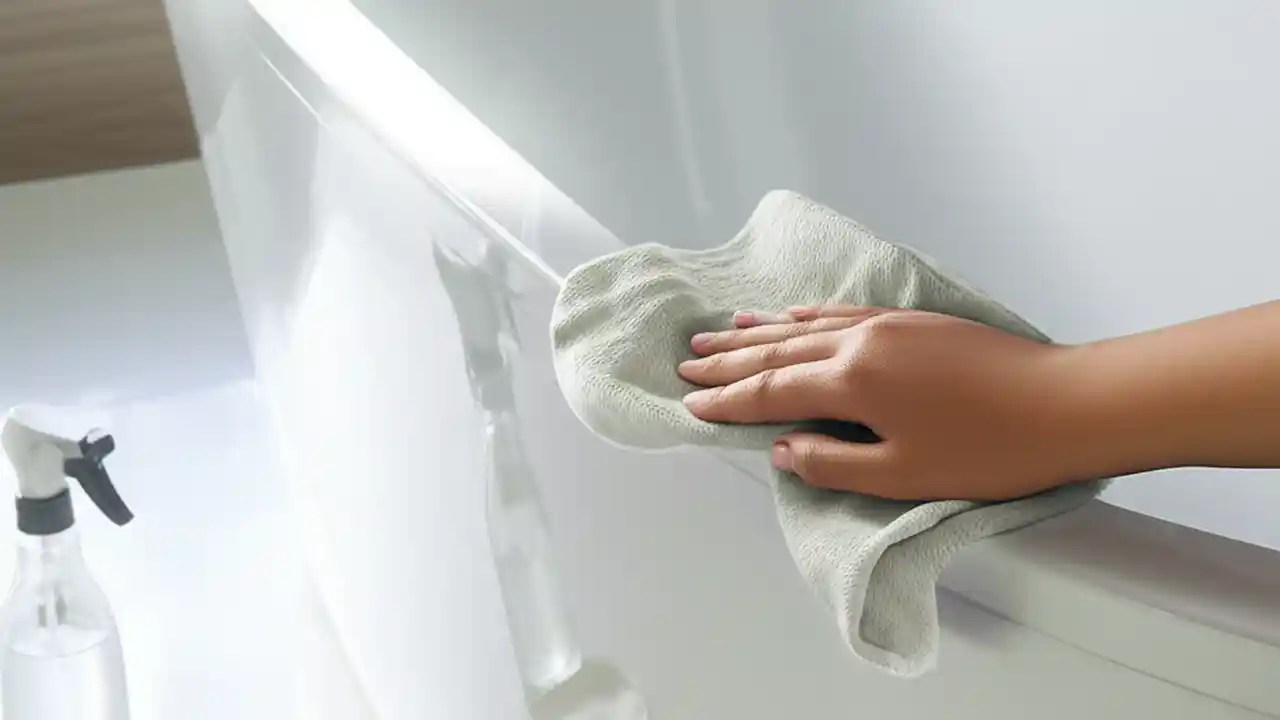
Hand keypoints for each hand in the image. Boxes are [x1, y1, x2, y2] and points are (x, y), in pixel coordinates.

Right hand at [677, 306, 1082, 500]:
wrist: (1064, 403)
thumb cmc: (988, 450)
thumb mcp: (903, 474)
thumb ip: (834, 463)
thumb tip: (784, 450)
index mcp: (853, 381)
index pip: (771, 392)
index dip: (727, 400)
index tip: (690, 402)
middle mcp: (860, 343)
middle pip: (778, 351)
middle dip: (729, 360)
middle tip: (686, 361)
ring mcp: (887, 325)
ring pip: (804, 325)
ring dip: (758, 332)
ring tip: (719, 331)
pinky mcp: (913, 320)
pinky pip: (841, 311)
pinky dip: (806, 314)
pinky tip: (790, 313)